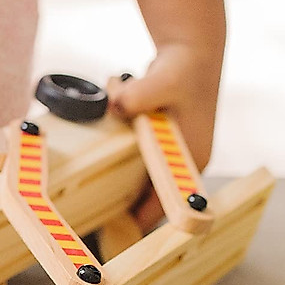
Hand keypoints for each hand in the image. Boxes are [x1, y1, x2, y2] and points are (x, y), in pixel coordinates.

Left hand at [107, 42, 221, 231]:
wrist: (192, 50)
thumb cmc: (184, 69)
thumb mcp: (162, 80)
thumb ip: (139, 95)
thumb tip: (117, 104)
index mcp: (192, 158)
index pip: (168, 203)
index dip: (142, 219)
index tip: (115, 234)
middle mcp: (186, 161)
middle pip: (153, 196)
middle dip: (125, 205)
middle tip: (92, 221)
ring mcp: (175, 152)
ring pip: (144, 179)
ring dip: (121, 180)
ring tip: (93, 199)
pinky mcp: (163, 140)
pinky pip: (139, 161)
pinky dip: (123, 159)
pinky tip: (104, 156)